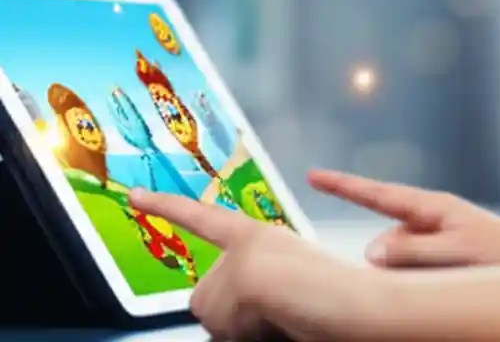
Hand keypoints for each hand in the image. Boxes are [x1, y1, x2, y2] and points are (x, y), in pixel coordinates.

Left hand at [128, 187, 380, 341]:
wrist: (341, 299)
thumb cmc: (332, 292)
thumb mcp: (289, 278)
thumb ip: (255, 280)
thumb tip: (221, 308)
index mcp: (254, 236)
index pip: (203, 218)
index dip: (168, 206)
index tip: (135, 196)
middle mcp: (237, 248)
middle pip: (209, 299)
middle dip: (233, 317)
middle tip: (278, 313)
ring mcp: (230, 269)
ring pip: (217, 322)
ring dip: (245, 331)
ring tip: (287, 319)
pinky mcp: (225, 292)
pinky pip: (224, 331)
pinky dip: (248, 335)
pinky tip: (280, 326)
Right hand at [308, 168, 499, 267]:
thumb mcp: (454, 252)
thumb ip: (410, 251)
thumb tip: (368, 251)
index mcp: (431, 207)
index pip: (377, 193)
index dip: (342, 185)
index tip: (311, 174)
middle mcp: (428, 220)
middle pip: (386, 238)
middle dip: (386, 260)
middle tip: (425, 272)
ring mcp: (433, 238)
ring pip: (397, 261)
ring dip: (406, 276)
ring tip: (450, 279)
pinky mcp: (439, 258)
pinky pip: (411, 272)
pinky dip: (417, 282)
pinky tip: (442, 287)